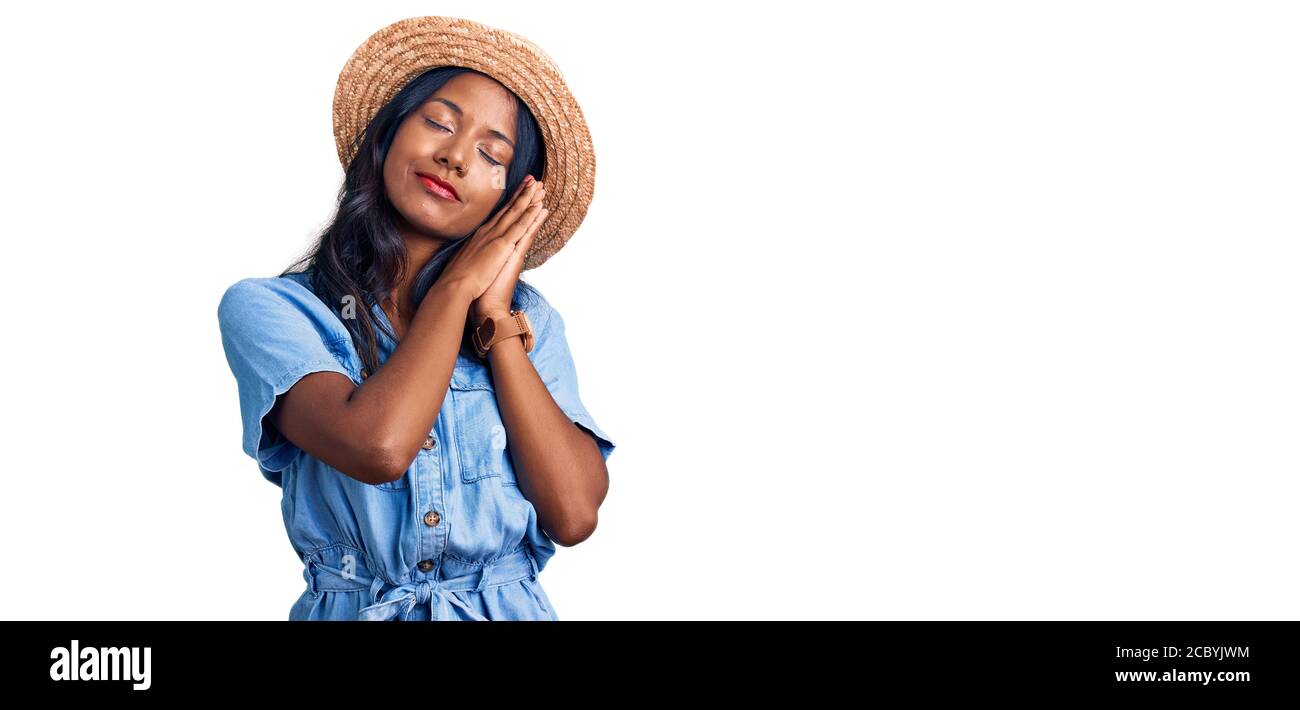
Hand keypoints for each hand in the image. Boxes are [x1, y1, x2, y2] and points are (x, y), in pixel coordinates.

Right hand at [442, 175, 548, 311]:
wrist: (453, 286)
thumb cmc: (456, 279)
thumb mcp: (464, 261)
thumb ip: (472, 254)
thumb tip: (471, 255)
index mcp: (480, 236)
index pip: (499, 215)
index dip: (510, 202)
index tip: (518, 191)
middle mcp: (488, 231)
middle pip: (508, 209)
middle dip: (521, 193)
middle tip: (532, 180)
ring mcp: (495, 236)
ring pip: (515, 213)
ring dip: (528, 198)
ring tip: (539, 185)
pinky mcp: (502, 245)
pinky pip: (519, 226)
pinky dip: (529, 215)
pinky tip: (538, 206)